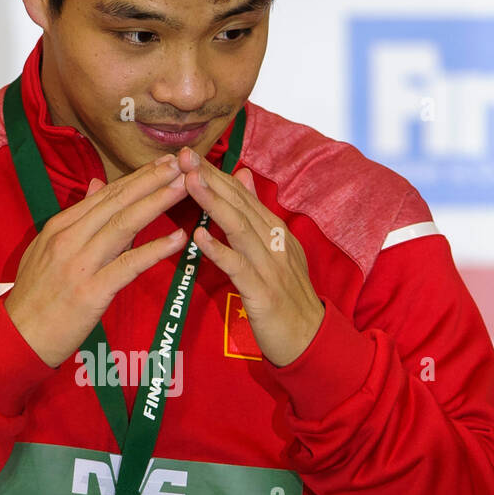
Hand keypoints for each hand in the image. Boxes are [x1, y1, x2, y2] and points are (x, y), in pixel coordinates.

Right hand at [4, 155, 187, 366]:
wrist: (19, 336)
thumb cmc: (35, 296)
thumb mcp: (46, 248)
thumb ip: (76, 218)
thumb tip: (98, 184)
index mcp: (59, 227)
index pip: (105, 195)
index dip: (137, 177)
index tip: (163, 163)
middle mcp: (69, 239)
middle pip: (117, 202)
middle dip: (152, 181)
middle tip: (181, 163)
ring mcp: (80, 264)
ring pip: (124, 225)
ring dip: (157, 203)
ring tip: (183, 188)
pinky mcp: (92, 291)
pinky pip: (129, 265)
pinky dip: (156, 250)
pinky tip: (178, 239)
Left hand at [177, 147, 324, 366]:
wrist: (310, 338)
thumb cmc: (287, 296)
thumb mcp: (276, 249)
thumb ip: (257, 213)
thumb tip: (242, 174)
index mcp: (275, 231)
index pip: (242, 195)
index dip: (215, 174)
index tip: (189, 156)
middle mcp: (274, 242)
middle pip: (239, 204)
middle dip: (210, 178)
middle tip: (183, 156)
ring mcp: (270, 266)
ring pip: (238, 228)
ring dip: (213, 203)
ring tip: (188, 183)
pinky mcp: (263, 292)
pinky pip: (238, 267)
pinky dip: (219, 250)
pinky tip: (199, 236)